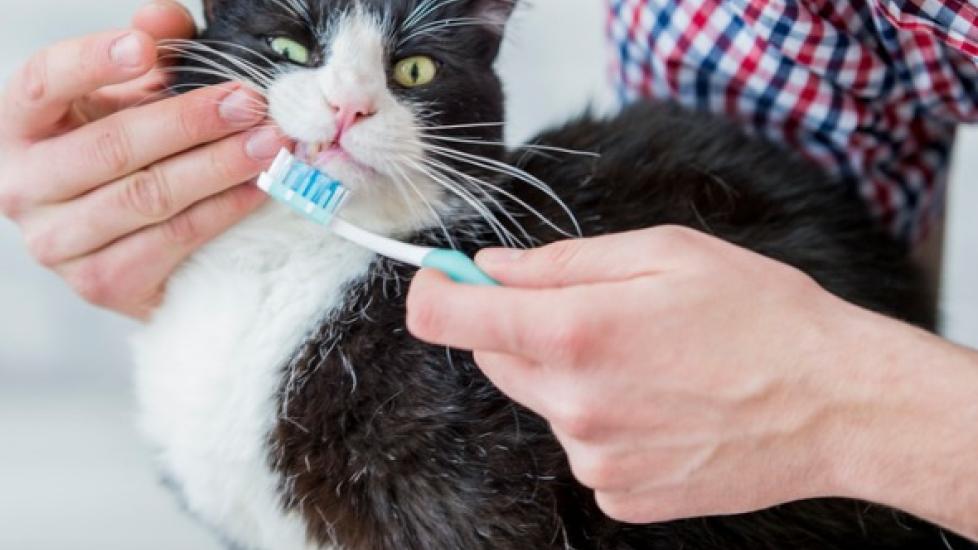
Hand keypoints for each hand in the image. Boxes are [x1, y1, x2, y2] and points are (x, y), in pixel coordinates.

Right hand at [0, 1, 286, 318]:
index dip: (93, 62)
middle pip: (112, 146)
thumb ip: (148, 52)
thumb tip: (166, 16)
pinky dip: (222, 212)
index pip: (44, 83)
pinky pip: (171, 242)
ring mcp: (58, 243)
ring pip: (147, 198)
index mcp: (19, 127)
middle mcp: (23, 187)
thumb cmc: (123, 151)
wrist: (119, 242)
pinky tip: (258, 189)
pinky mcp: (101, 285)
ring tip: (269, 144)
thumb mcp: (126, 96)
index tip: (147, 48)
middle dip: (190, 120)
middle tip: (249, 103)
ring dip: (218, 167)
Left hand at [406, 226, 977, 538]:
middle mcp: (572, 403)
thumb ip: (561, 261)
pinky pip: (583, 444)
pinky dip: (603, 419)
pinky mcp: (620, 493)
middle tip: (594, 308)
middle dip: (522, 326)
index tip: (443, 278)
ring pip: (543, 401)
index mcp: (574, 332)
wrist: (834, 405)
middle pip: (495, 357)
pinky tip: (662, 403)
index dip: (434, 291)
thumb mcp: (663, 254)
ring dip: (570, 374)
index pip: (446, 319)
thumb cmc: (761, 317)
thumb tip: (491, 267)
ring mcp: (595, 457)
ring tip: (650, 359)